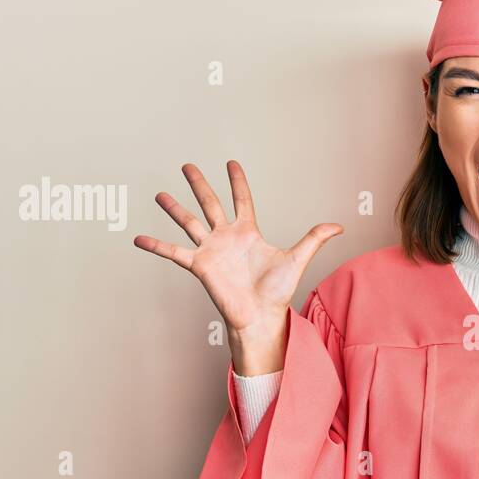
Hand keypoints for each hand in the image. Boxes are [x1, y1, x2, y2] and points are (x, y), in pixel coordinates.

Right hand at [133, 160, 342, 373]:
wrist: (262, 316)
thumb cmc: (278, 292)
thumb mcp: (298, 258)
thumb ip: (314, 239)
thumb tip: (340, 225)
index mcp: (248, 232)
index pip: (242, 200)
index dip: (237, 181)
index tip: (231, 162)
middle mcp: (227, 237)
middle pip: (210, 203)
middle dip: (199, 184)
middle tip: (187, 165)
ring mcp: (211, 250)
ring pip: (189, 222)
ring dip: (175, 208)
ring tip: (160, 194)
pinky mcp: (199, 266)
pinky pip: (174, 252)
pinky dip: (156, 246)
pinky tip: (138, 239)